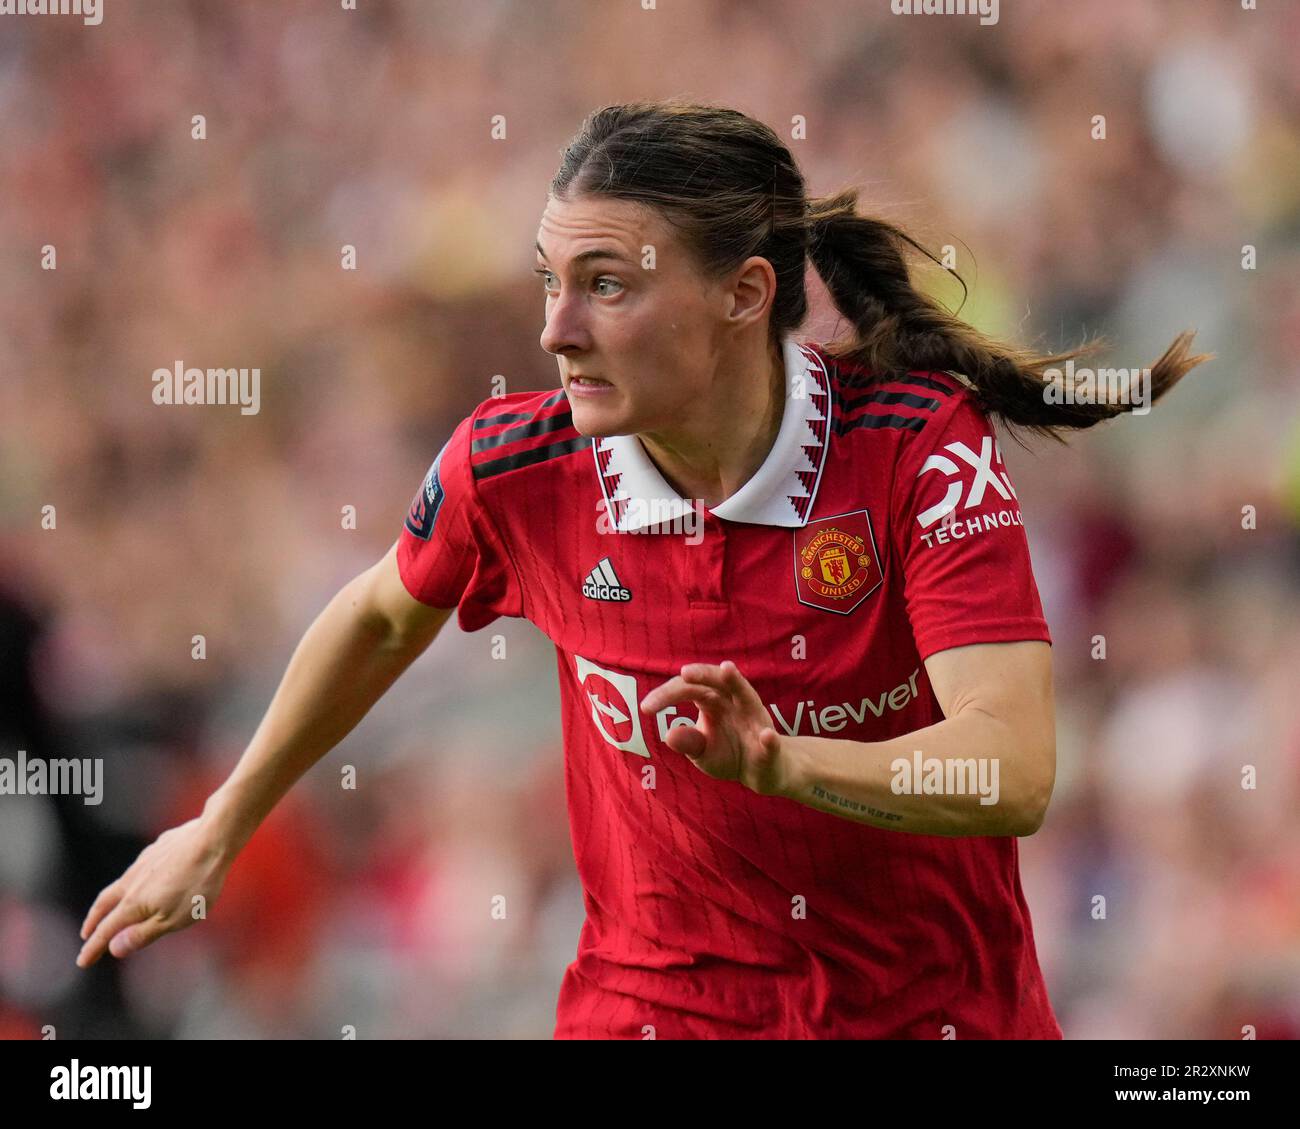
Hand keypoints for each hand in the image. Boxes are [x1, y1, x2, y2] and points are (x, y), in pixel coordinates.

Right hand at [76, 816, 233, 967]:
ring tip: (110, 908)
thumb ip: (142, 934)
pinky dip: (131, 880)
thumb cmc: (197, 883)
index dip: (94, 948)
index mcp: (134, 903)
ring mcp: (144, 862)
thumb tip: (114, 947)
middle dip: (93, 921)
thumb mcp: (173, 919)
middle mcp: (132, 881)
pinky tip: (141, 880)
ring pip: (120, 884)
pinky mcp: (158, 848)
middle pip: (104, 904)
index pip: (107, 930)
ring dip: (110, 900)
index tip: (82, 961)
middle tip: (86, 934)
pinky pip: (138, 868)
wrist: (214, 838)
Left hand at [639, 661, 790, 795]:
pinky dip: (768, 739)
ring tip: (727, 669)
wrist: (762, 772)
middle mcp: (734, 702)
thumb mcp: (702, 752)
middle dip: (702, 674)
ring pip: (747, 694)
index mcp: (713, 701)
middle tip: (684, 672)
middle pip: (717, 680)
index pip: (688, 689)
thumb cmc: (729, 754)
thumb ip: (688, 742)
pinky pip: (769, 740)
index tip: (645, 708)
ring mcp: (755, 719)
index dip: (666, 695)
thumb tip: (669, 735)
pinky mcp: (770, 743)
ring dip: (737, 681)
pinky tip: (765, 736)